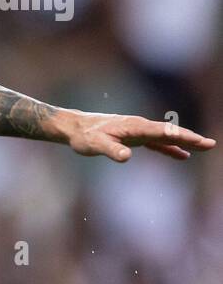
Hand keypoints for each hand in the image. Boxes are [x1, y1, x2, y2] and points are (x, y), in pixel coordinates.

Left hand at [58, 110, 216, 161]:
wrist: (74, 128)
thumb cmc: (84, 137)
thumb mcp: (95, 145)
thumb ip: (111, 150)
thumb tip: (127, 157)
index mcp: (135, 127)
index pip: (164, 132)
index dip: (183, 137)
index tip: (201, 142)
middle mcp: (139, 127)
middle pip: (170, 132)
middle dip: (191, 138)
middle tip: (211, 144)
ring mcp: (137, 131)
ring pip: (166, 137)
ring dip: (184, 142)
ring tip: (204, 147)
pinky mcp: (133, 137)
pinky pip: (156, 142)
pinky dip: (170, 147)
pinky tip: (182, 155)